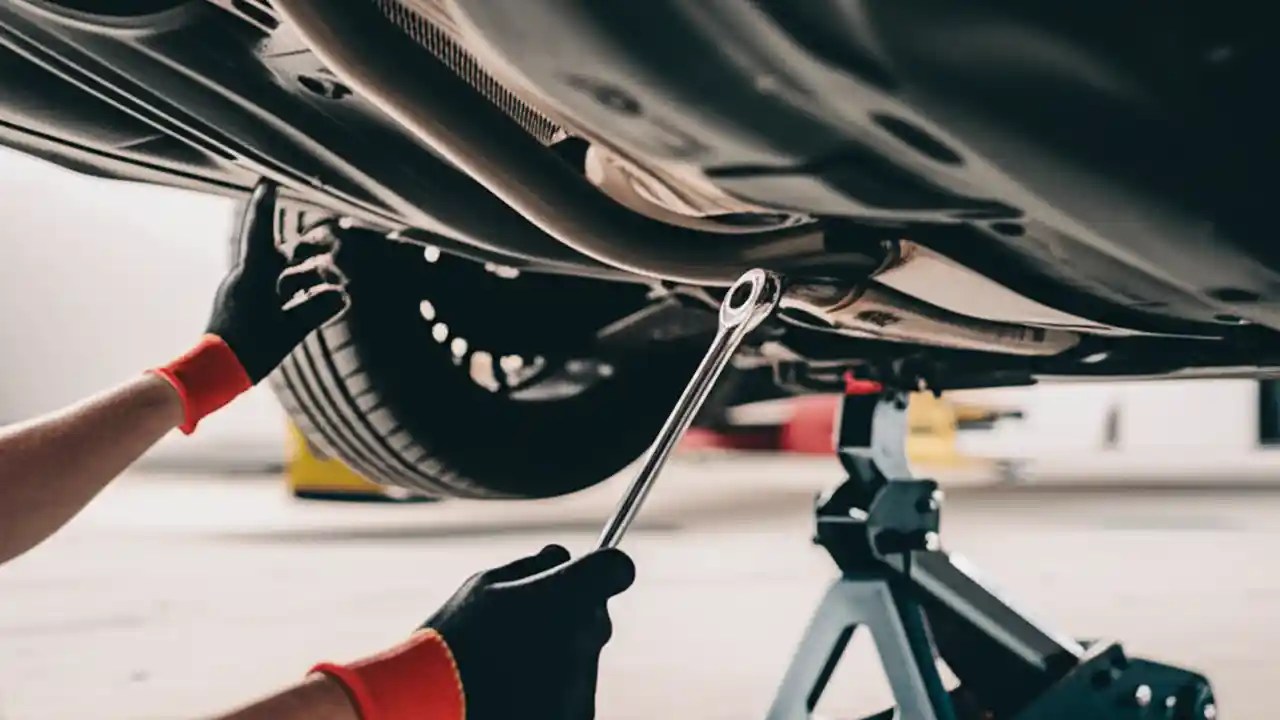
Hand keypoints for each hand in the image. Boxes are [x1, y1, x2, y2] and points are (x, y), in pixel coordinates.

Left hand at [206, 180, 347, 381]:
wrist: (213, 373)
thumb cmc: (250, 350)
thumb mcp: (290, 331)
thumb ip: (317, 311)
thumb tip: (343, 296)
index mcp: (253, 276)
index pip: (260, 231)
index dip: (265, 205)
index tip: (268, 182)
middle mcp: (245, 278)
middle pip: (279, 255)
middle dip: (307, 253)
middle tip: (331, 246)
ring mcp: (242, 292)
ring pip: (278, 275)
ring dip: (304, 277)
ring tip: (332, 285)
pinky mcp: (242, 307)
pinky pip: (271, 291)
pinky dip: (292, 293)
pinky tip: (311, 302)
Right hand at [426, 544, 634, 719]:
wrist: (435, 709)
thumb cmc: (454, 641)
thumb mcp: (483, 585)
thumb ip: (531, 565)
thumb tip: (560, 555)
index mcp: (569, 596)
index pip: (618, 568)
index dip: (602, 569)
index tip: (584, 576)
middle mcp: (587, 638)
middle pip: (595, 616)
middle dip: (568, 617)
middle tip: (522, 628)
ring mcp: (584, 683)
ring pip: (582, 657)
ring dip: (557, 657)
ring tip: (507, 666)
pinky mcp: (577, 717)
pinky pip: (573, 694)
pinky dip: (551, 692)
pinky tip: (513, 691)